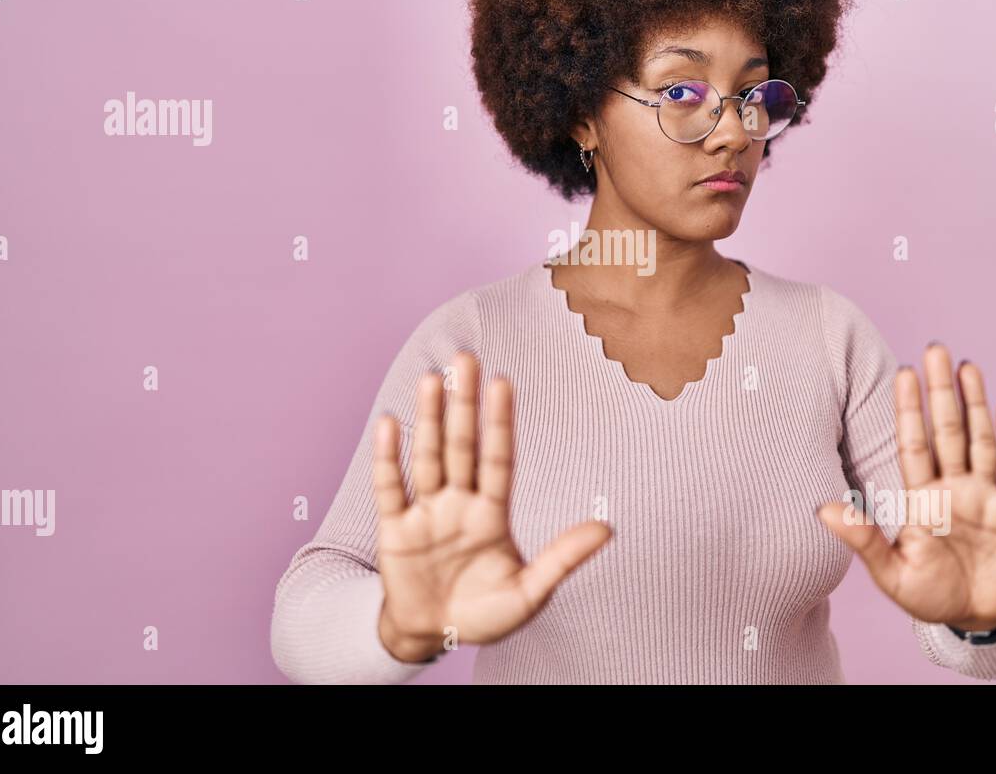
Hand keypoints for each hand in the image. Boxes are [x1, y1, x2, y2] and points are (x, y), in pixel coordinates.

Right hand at [372, 351, 612, 661]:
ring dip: (429, 419)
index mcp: (492, 513)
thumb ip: (563, 559)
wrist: (433, 638)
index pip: (498, 458)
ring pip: (428, 457)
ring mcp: (426, 514)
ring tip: (433, 379)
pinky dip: (388, 458)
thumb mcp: (530, 593)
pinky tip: (389, 424)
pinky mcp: (395, 531)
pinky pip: (390, 489)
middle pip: (462, 446)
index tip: (503, 383)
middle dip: (464, 404)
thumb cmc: (486, 615)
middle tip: (468, 358)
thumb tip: (608, 530)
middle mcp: (459, 503)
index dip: (500, 422)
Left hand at [817, 343, 995, 631]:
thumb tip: (822, 509)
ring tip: (967, 367)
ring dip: (976, 403)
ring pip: (980, 439)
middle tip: (935, 349)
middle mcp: (953, 487)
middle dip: (942, 392)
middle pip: (948, 431)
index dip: (909, 410)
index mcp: (921, 498)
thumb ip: (863, 539)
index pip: (914, 444)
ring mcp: (985, 495)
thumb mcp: (891, 573)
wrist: (972, 617)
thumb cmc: (927, 595)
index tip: (903, 373)